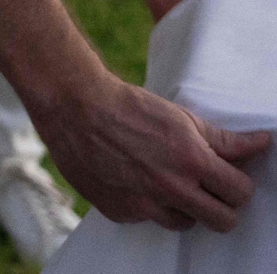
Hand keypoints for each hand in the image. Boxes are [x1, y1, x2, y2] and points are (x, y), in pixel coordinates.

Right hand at [39, 72, 268, 230]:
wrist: (73, 107)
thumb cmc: (127, 106)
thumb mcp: (181, 117)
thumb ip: (223, 139)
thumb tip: (261, 143)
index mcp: (191, 161)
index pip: (240, 192)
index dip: (237, 185)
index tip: (228, 178)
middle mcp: (170, 189)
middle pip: (222, 221)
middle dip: (221, 206)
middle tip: (206, 189)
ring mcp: (143, 204)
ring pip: (184, 224)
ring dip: (182, 207)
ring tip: (164, 180)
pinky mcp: (118, 212)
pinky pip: (145, 219)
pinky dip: (144, 204)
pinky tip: (132, 179)